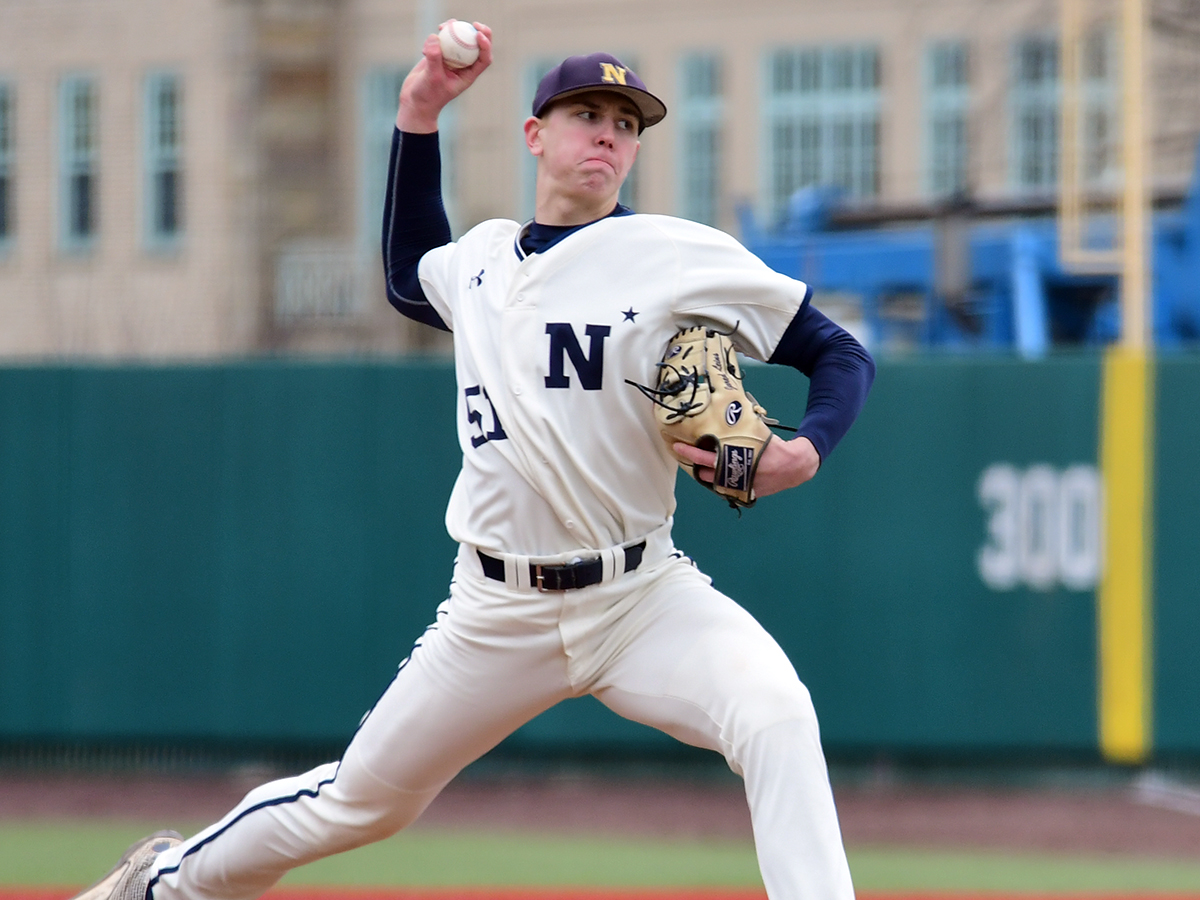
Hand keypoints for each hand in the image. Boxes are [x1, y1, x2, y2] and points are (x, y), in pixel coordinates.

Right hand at [396, 21, 492, 132]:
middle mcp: (462, 66)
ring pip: (457, 39)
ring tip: (442, 27)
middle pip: (476, 46)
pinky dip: (434, 38)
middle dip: (478, 32)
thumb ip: (434, 58)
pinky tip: (424, 48)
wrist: (414, 101)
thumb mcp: (432, 78)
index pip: (484, 59)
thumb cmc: (427, 96)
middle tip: (473, 23)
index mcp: (468, 75)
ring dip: (452, 30)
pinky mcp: (438, 55)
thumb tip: (436, 37)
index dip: (486, 45)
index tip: (478, 34)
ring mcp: (450, 59)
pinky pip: (440, 41)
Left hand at [672, 436, 820, 499]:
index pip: (707, 458)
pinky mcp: (746, 493)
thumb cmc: (774, 447)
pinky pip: (725, 488)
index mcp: (739, 459)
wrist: (795, 467)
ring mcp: (740, 487)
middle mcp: (737, 476)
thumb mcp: (757, 433)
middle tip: (682, 451)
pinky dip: (719, 480)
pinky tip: (714, 471)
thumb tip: (729, 408)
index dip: (691, 453)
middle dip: (694, 463)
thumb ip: (741, 427)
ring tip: (697, 462)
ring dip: (705, 472)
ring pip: (714, 482)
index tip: (678, 446)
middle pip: (706, 473)